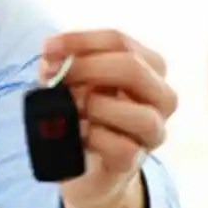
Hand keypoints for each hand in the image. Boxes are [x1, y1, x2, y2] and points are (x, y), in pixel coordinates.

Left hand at [40, 30, 177, 207]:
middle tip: (55, 75)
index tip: (47, 48)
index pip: (119, 41)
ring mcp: (153, 131)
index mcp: (148, 67)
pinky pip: (122, 147)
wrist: (85, 167)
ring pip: (138, 114)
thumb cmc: (84, 115)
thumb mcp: (72, 83)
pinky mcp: (135, 161)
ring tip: (73, 110)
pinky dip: (94, 138)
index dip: (80, 41)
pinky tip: (78, 134)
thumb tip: (51, 60)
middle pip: (132, 68)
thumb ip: (63, 66)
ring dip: (95, 107)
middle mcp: (160, 97)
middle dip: (86, 68)